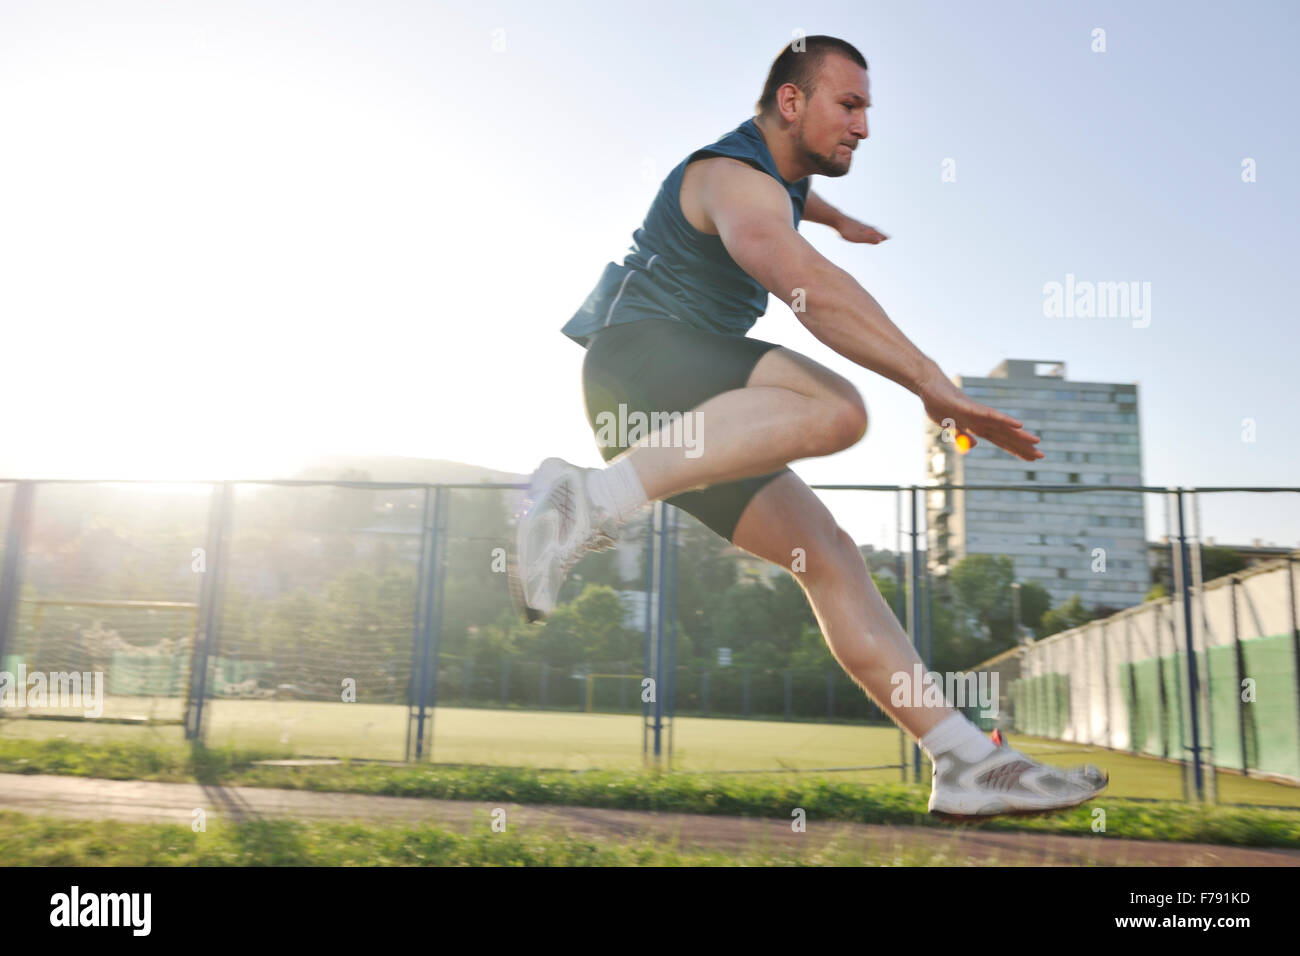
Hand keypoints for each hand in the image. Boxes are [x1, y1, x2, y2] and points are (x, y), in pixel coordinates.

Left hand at [836, 217, 888, 243]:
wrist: (836, 219)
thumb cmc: (847, 230)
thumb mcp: (858, 237)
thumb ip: (869, 239)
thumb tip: (880, 240)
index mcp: (867, 230)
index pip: (877, 234)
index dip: (883, 237)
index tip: (889, 238)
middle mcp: (864, 226)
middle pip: (874, 231)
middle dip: (880, 235)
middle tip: (886, 237)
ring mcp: (858, 225)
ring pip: (868, 229)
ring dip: (873, 232)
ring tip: (875, 234)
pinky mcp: (852, 224)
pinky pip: (861, 228)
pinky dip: (865, 230)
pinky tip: (861, 230)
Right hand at [919, 373, 1044, 462]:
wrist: (929, 386)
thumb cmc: (939, 404)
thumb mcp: (950, 426)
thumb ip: (962, 435)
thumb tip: (974, 445)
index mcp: (978, 426)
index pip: (1001, 440)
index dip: (1016, 450)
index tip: (1031, 459)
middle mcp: (982, 420)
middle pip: (1006, 435)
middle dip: (1023, 446)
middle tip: (1041, 456)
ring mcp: (977, 413)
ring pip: (1002, 426)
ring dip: (1019, 434)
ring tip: (1036, 442)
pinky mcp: (970, 407)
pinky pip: (990, 414)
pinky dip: (1004, 419)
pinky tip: (1018, 424)